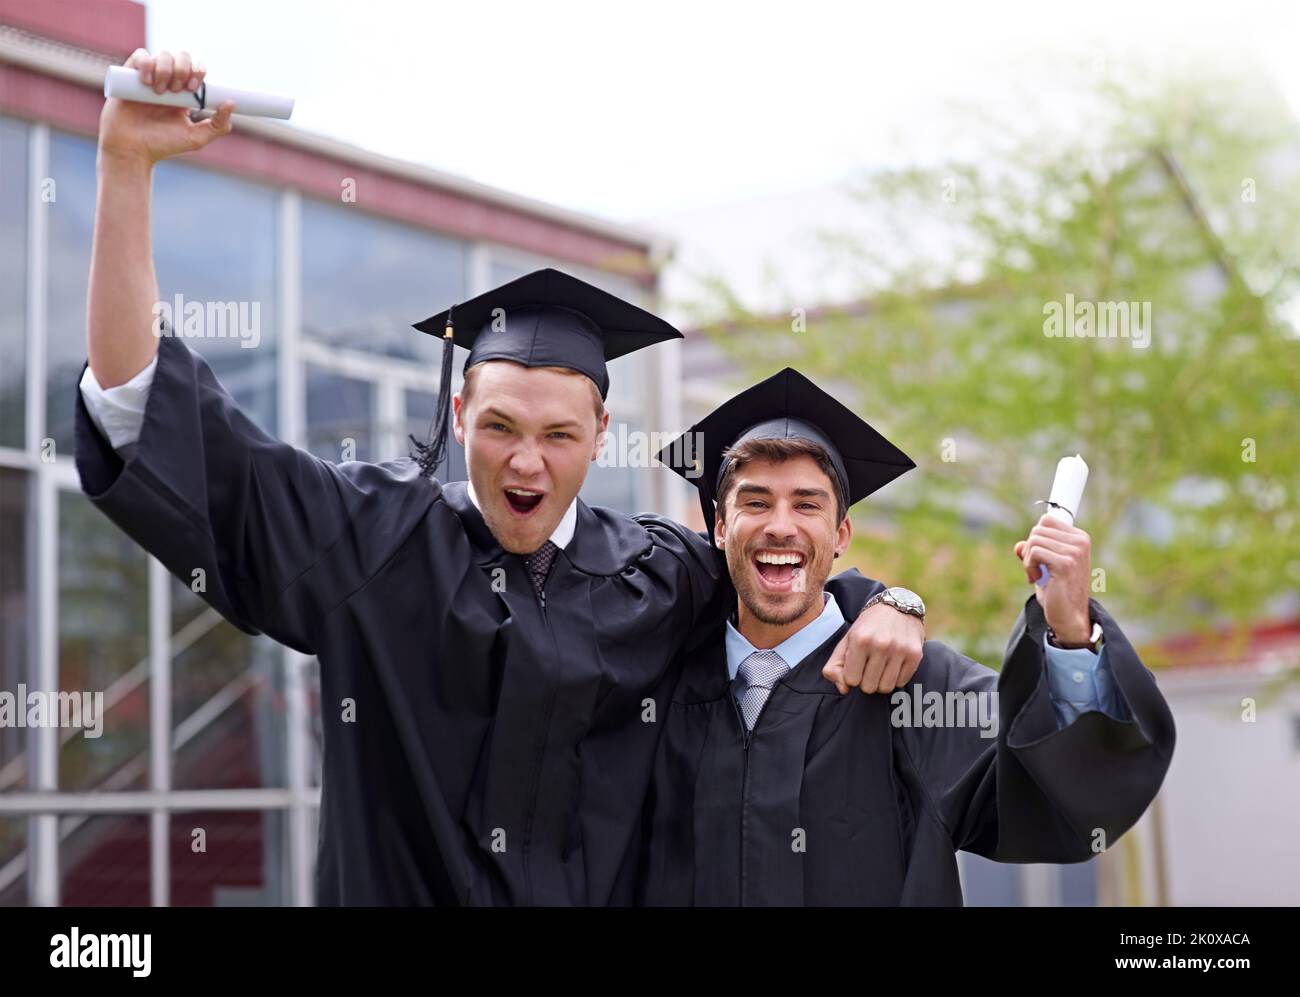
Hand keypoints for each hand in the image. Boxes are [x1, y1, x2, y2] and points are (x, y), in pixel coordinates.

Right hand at [98, 49, 234, 167]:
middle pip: (182, 57)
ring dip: (166, 69)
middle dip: (183, 69)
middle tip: (177, 90)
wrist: (132, 149)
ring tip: (160, 92)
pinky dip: (146, 63)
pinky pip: (140, 55)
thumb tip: (231, 102)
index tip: (195, 88)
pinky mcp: (129, 75)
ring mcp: (150, 77)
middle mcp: (168, 82)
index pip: (196, 69)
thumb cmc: (162, 145)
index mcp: (185, 94)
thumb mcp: (196, 138)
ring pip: (163, 55)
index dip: (198, 71)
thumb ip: (218, 125)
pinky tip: (147, 81)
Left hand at [822, 600, 924, 694]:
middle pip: (868, 687)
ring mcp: (900, 650)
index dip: (852, 675)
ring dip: (881, 681)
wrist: (898, 606)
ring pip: (885, 688)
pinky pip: (901, 682)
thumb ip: (834, 666)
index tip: (857, 666)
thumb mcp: (846, 640)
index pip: (851, 680)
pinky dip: (895, 678)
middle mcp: (881, 645)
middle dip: (866, 680)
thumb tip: (844, 689)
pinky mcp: (915, 654)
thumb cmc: (868, 627)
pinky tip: (893, 664)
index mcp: (860, 640)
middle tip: (869, 666)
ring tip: (881, 667)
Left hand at [1014, 514, 1091, 642]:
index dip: (1035, 539)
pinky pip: (1034, 552)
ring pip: (1034, 539)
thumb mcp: (1043, 567)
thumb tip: (1019, 546)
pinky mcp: (1065, 563)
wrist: (1068, 616)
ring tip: (1035, 576)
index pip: (1046, 520)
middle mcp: (1080, 542)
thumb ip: (1033, 552)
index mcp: (1079, 538)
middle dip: (1029, 550)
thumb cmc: (1057, 591)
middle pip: (1038, 529)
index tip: (1038, 559)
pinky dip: (1028, 566)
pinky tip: (1036, 579)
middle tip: (1035, 570)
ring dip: (1028, 560)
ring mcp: (1075, 552)